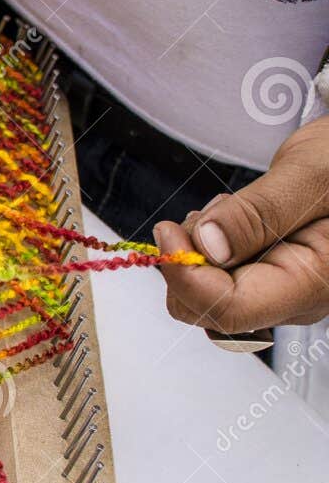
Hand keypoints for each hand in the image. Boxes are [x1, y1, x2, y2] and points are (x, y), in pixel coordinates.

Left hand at [154, 116, 328, 332]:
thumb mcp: (314, 173)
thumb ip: (260, 212)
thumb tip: (207, 246)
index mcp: (315, 282)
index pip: (231, 310)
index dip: (187, 276)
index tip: (168, 233)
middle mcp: (295, 297)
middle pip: (208, 306)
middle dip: (191, 257)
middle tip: (217, 209)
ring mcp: (279, 288)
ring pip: (205, 288)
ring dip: (200, 243)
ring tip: (238, 204)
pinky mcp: (265, 273)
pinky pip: (215, 272)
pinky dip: (207, 241)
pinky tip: (235, 213)